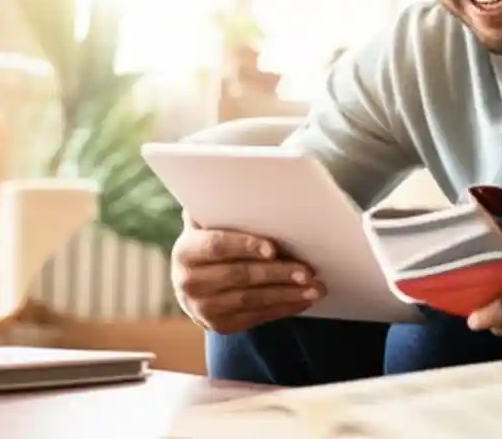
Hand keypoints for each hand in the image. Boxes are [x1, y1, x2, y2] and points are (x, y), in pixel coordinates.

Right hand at [171, 213, 325, 333]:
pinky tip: (303, 299)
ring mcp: (201, 307)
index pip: (217, 245)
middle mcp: (187, 281)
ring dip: (287, 294)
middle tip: (308, 270)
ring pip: (251, 300)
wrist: (196, 281)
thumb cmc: (215, 240)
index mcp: (186, 250)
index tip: (273, 248)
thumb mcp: (211, 223)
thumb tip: (251, 176)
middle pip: (239, 275)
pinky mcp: (218, 326)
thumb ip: (222, 207)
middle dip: (277, 273)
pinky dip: (283, 308)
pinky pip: (256, 317)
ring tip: (315, 288)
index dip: (245, 246)